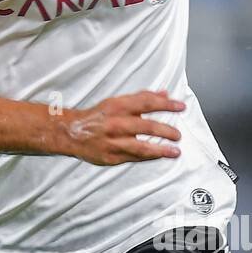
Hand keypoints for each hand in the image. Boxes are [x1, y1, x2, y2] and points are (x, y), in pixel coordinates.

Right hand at [61, 90, 184, 165]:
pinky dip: (148, 157)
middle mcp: (116, 124)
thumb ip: (142, 98)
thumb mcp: (117, 102)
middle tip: (178, 134)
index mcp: (118, 106)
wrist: (70, 133)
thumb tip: (165, 93)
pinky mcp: (111, 157)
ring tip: (175, 151)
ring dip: (161, 150)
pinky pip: (134, 158)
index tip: (181, 106)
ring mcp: (113, 142)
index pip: (147, 102)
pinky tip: (159, 156)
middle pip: (147, 127)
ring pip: (141, 147)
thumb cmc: (97, 117)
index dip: (166, 104)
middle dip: (166, 131)